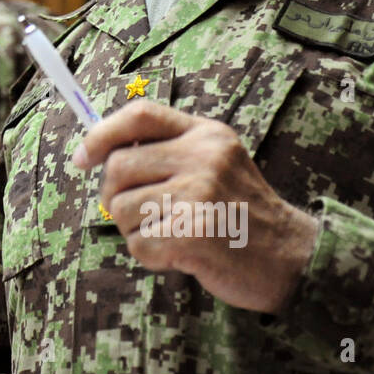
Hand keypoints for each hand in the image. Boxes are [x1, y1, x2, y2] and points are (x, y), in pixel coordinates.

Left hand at [73, 99, 316, 313]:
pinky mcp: (192, 233)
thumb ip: (169, 150)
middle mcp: (202, 157)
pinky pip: (137, 244)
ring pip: (121, 209)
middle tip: (142, 214)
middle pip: (117, 167)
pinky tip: (180, 254)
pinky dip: (150, 256)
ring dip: (136, 230)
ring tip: (171, 234)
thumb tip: (99, 152)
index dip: (100, 134)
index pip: (139, 115)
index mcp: (206, 134)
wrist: (291, 258)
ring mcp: (198, 194)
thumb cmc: (241, 212)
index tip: (81, 158)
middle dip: (115, 196)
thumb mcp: (217, 162)